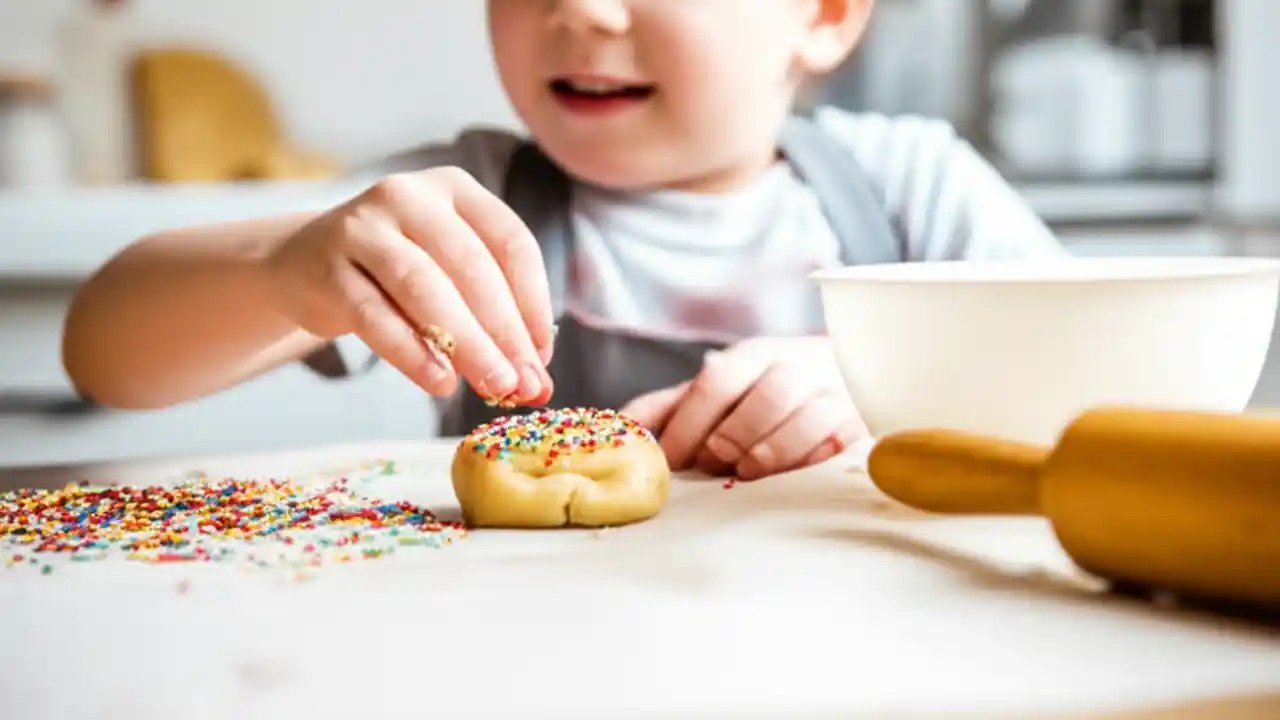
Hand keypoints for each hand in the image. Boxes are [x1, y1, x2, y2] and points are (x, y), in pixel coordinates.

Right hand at [266, 167, 554, 404]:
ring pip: (425, 288)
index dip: (533, 301)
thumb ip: (491, 315)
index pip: (510, 241)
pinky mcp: (328, 268)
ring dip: (467, 343)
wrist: (304, 263)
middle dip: (505, 331)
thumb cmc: (397, 272)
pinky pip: (375, 316)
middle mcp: (409, 196)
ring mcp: (363, 227)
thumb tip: (535, 381)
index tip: (543, 355)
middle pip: (471, 266)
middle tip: (526, 385)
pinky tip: (440, 383)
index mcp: (455, 189)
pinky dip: (412, 353)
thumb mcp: (448, 273)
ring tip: (493, 387)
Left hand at [622, 337, 865, 479]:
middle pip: (768, 396)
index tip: (673, 459)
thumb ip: (669, 406)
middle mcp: (796, 366)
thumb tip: (619, 427)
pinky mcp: (861, 421)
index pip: (719, 380)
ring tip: (748, 472)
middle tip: (714, 464)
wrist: (843, 372)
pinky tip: (793, 474)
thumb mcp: (717, 388)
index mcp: (753, 355)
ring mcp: (833, 392)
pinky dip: (816, 459)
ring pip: (811, 416)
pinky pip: (844, 440)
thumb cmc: (764, 390)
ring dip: (775, 449)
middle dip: (735, 434)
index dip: (691, 422)